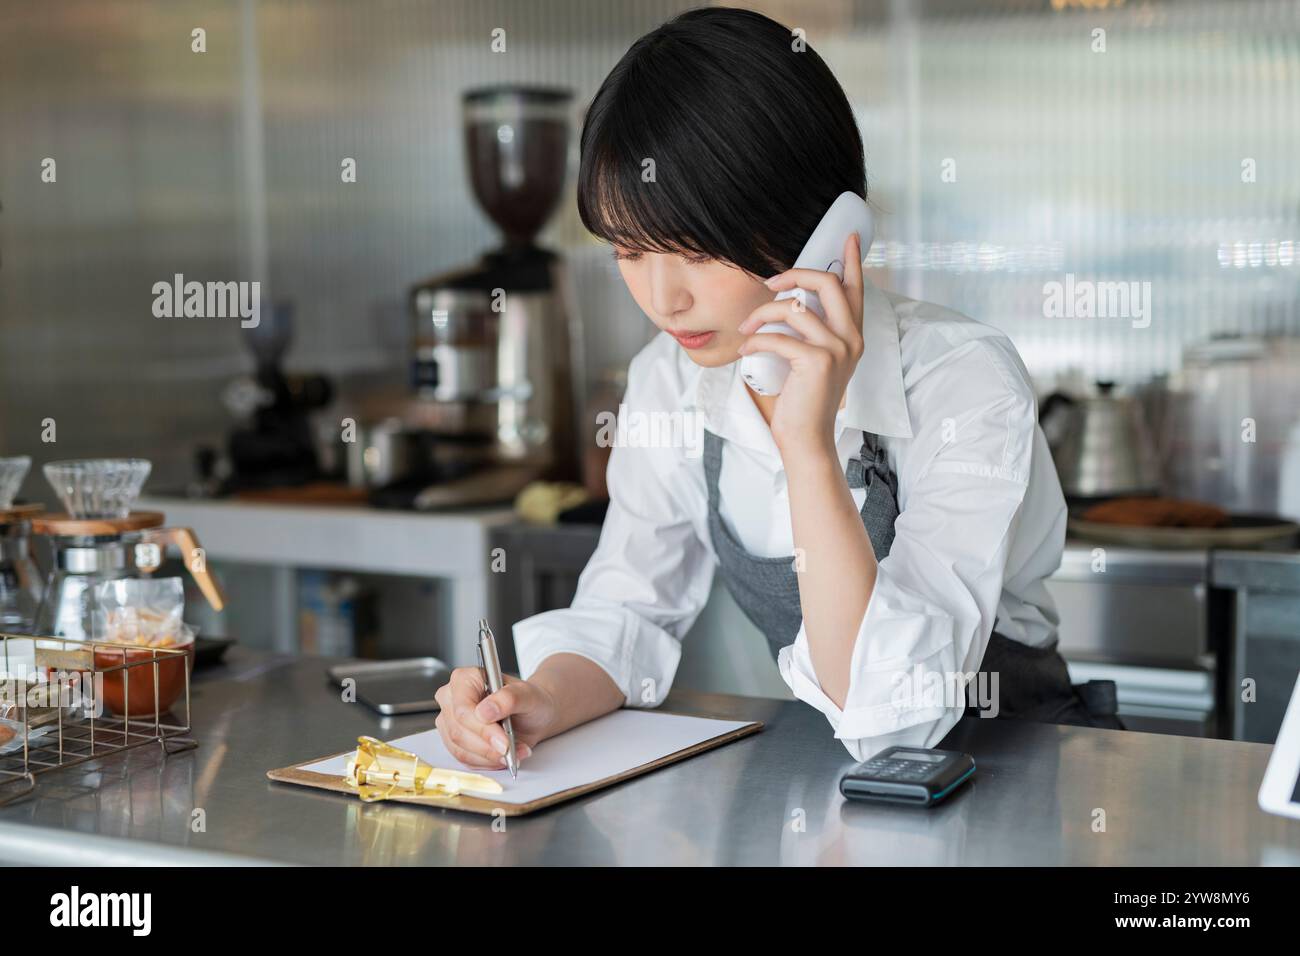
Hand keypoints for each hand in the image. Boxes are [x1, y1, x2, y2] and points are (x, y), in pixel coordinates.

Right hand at [433, 667, 556, 769]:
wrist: (533, 716)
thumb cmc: (529, 700)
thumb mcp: (527, 695)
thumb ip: (508, 699)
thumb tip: (485, 711)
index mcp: (465, 679)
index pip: (463, 709)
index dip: (482, 729)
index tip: (504, 742)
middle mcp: (452, 698)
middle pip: (458, 732)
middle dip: (487, 747)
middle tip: (511, 751)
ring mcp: (449, 721)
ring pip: (460, 749)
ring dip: (489, 757)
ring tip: (514, 752)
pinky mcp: (454, 740)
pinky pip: (464, 760)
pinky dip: (487, 762)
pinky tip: (504, 756)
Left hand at [736, 232, 864, 455]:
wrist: (806, 439)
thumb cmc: (802, 400)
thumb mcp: (812, 360)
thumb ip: (811, 333)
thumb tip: (788, 301)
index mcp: (853, 335)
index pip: (855, 289)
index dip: (851, 260)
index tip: (845, 236)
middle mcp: (852, 338)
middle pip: (826, 282)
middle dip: (794, 273)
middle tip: (770, 282)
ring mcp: (838, 349)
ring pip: (794, 307)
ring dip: (762, 314)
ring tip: (746, 329)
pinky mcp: (818, 362)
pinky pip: (778, 337)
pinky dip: (755, 341)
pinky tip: (745, 350)